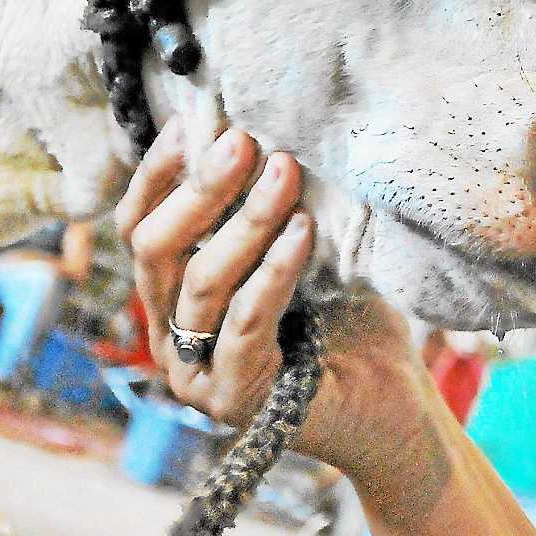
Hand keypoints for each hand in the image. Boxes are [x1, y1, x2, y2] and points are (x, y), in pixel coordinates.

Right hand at [115, 116, 433, 483]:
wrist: (395, 412)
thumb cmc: (351, 325)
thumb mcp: (306, 250)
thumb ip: (273, 207)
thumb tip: (266, 133)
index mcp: (175, 298)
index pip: (140, 226)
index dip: (158, 173)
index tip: (192, 123)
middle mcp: (172, 337)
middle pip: (155, 250)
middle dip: (199, 188)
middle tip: (243, 141)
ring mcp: (198, 375)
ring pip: (201, 284)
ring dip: (246, 221)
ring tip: (285, 172)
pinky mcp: (235, 400)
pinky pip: (245, 324)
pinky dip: (272, 272)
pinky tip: (302, 230)